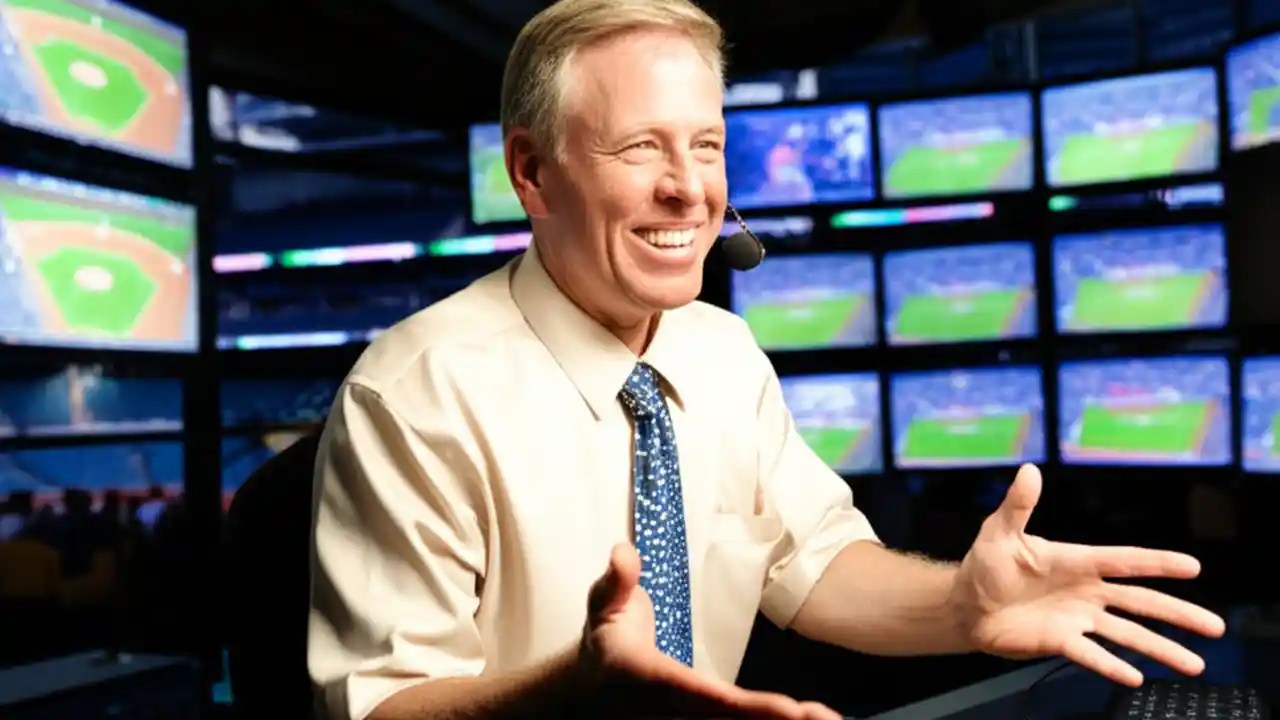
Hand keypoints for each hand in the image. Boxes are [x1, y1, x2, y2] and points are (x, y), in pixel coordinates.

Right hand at [578, 544, 839, 719]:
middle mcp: (664, 710)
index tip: (785, 708)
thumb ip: (616, 580)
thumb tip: (625, 551)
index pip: (696, 692)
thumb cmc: (606, 636)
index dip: (740, 704)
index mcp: (645, 678)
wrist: (586, 689)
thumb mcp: (603, 602)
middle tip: (823, 718)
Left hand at [952, 464, 1226, 686]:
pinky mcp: (1060, 641)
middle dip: (1177, 613)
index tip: (1193, 566)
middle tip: (1215, 627)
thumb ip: (1018, 506)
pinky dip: (1112, 667)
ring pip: (1127, 634)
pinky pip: (1092, 656)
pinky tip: (1136, 678)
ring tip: (1194, 664)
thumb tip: (1029, 470)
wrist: (965, 605)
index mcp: (1076, 561)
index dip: (1157, 562)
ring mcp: (1076, 618)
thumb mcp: (999, 532)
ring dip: (1160, 647)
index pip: (1124, 561)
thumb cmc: (985, 565)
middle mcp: (1085, 591)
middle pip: (1140, 601)